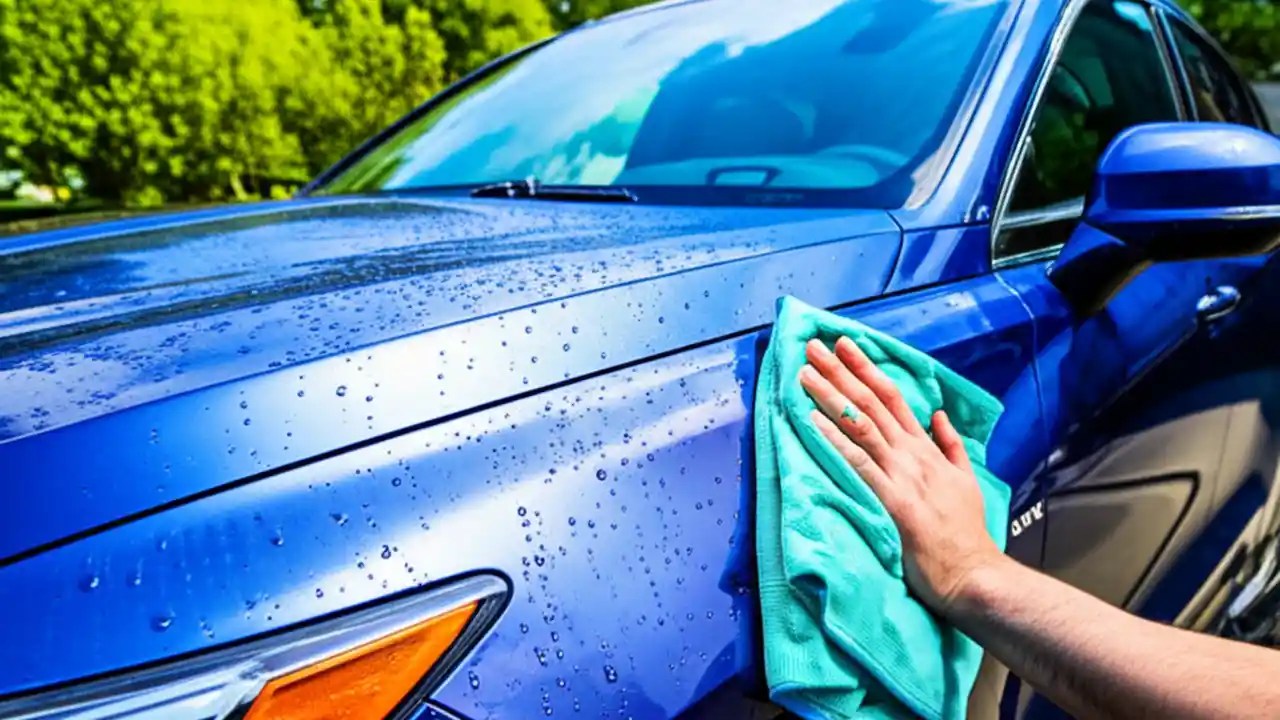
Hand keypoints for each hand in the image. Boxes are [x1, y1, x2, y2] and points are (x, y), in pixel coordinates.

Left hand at [798, 337, 1007, 615]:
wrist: (973, 573)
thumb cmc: (965, 534)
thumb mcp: (965, 480)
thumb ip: (951, 446)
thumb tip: (939, 416)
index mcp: (926, 449)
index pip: (893, 398)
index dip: (867, 369)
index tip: (845, 346)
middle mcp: (912, 454)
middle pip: (871, 403)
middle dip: (841, 371)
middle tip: (814, 346)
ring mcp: (902, 475)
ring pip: (861, 425)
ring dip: (830, 396)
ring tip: (805, 373)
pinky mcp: (893, 500)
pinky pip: (858, 463)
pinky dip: (835, 440)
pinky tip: (812, 422)